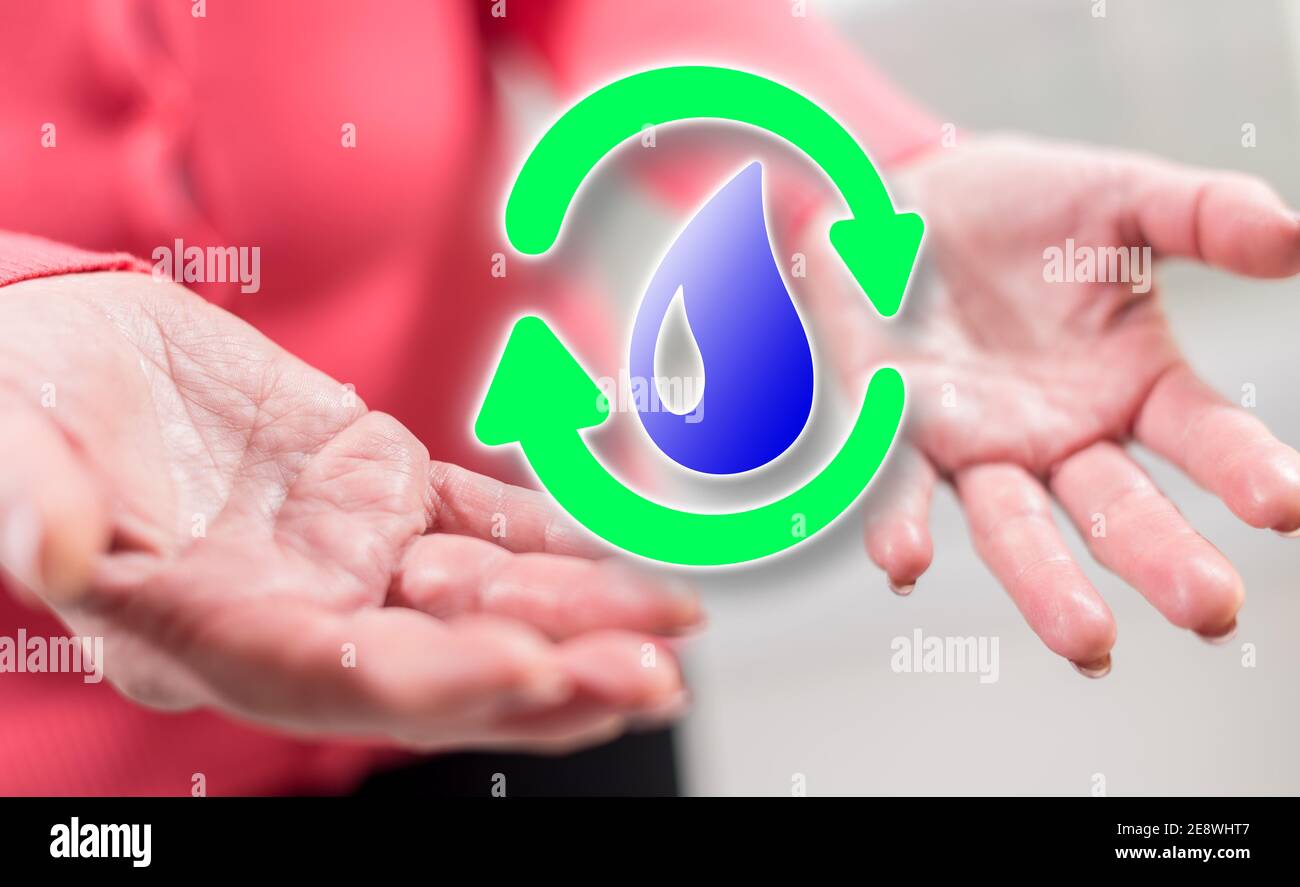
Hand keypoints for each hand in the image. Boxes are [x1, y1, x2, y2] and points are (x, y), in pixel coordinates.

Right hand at [0, 271, 698, 750]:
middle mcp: (293, 605)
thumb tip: (56, 551)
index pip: (331, 677)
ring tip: (675, 624)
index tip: (530, 668)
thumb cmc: (19, 406)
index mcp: (199, 627)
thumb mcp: (7, 449)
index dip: (434, 681)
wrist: (57, 350)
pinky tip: (624, 548)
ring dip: (579, 609)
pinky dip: (553, 532)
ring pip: (482, 590)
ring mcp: (345, 548)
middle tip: (649, 679)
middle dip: (547, 673)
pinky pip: (481, 516)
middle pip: (438, 659)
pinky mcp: (377, 483)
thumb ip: (36, 505)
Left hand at [802, 135, 1299, 673]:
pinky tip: (907, 564)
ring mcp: (977, 445)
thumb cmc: (1021, 208)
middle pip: (1120, 509)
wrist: (906, 196)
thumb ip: (1204, 216)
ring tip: (1087, 641)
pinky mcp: (895, 433)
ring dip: (1045, 583)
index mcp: (1131, 385)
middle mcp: (1059, 436)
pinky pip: (896, 488)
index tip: (1285, 505)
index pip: (1203, 436)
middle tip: (1210, 610)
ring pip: (1016, 527)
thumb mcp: (1121, 199)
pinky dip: (900, 525)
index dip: (1243, 469)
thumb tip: (1298, 233)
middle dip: (1162, 559)